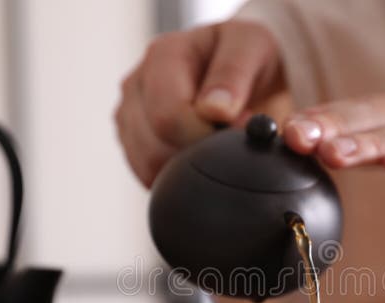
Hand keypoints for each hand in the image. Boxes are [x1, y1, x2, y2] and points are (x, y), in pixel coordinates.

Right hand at [116, 21, 283, 187]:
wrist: (247, 72)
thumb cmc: (250, 57)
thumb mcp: (254, 47)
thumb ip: (234, 74)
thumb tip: (216, 110)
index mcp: (165, 55)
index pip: (169, 117)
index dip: (205, 137)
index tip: (237, 133)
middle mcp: (139, 82)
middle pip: (154, 147)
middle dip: (198, 155)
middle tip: (230, 141)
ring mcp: (131, 112)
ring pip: (148, 165)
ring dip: (188, 166)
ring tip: (216, 143)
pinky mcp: (132, 137)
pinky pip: (146, 173)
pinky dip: (177, 174)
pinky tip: (200, 154)